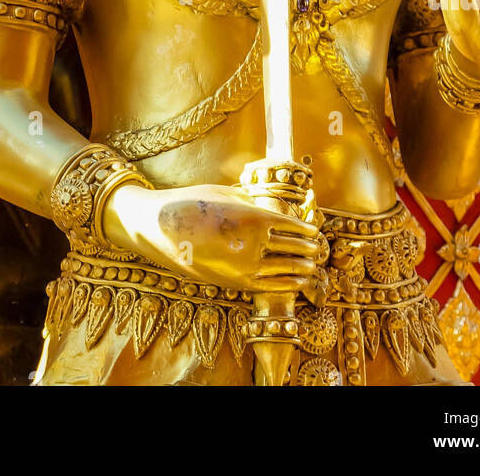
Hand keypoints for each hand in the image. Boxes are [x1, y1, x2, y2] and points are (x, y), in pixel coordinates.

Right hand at [102, 180, 320, 294]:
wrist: (160, 228)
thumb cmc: (194, 203)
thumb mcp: (229, 194)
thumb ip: (255, 201)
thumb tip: (277, 203)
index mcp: (254, 219)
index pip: (293, 227)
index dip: (308, 230)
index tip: (315, 231)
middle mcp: (253, 246)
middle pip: (294, 250)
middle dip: (310, 249)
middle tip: (319, 248)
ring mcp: (243, 268)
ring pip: (285, 271)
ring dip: (302, 267)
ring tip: (313, 265)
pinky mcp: (233, 283)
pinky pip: (269, 286)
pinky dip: (288, 284)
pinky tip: (297, 281)